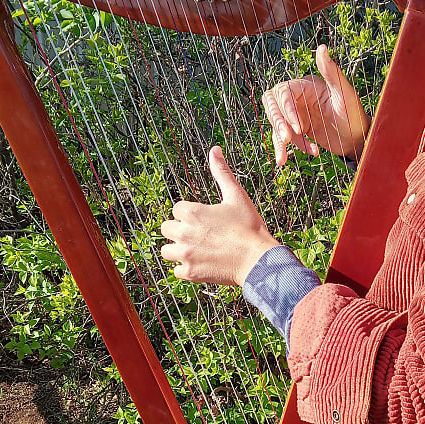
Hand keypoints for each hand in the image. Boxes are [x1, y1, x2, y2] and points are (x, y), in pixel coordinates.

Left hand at [160, 146, 278, 285]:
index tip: (203, 219)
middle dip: (179, 230)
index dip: (188, 214)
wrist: (258, 259)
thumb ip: (222, 172)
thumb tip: (214, 150)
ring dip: (177, 250)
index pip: (176, 209)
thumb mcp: (236, 196)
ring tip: (195, 250)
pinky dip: (185, 269)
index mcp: (192, 212)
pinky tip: (200, 263)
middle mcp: (183, 233)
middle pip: (166, 229)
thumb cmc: (249, 227)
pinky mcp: (190, 273)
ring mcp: (185, 254)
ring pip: (166, 251)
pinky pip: (176, 271)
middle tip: (198, 235)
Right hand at [261, 44, 369, 166]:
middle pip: (274, 106)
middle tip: (286, 139)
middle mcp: (299, 98)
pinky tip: (294, 157)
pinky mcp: (298, 130)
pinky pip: (285, 138)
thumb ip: (331, 71)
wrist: (360, 138)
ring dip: (279, 140)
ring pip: (276, 124)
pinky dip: (287, 149)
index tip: (297, 127)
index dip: (287, 109)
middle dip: (277, 123)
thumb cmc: (355, 114)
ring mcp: (297, 114)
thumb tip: (322, 48)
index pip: (284, 92)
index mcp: (307, 86)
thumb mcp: (345, 94)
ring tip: (283, 158)